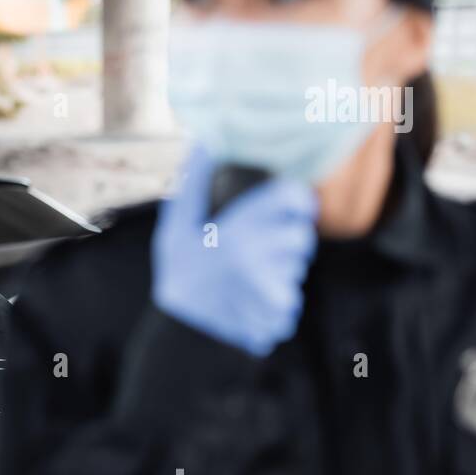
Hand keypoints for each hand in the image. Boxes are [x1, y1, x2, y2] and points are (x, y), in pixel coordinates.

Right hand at [152, 147, 317, 356]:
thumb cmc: (178, 275)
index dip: (296, 198)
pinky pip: (293, 296)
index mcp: (236, 231)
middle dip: (288, 236)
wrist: (183, 334)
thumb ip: (192, 184)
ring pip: (297, 267)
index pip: (291, 199)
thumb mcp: (175, 228)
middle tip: (262, 244)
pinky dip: (279, 297)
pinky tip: (252, 299)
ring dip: (283, 267)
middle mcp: (258, 258)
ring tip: (250, 275)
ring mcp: (271, 288)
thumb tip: (203, 140)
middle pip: (300, 235)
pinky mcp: (279, 312)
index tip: (292, 203)